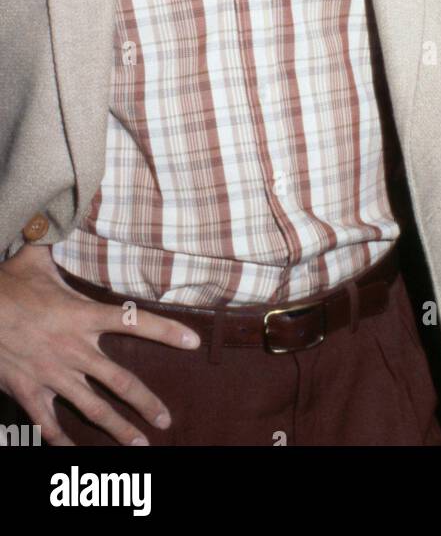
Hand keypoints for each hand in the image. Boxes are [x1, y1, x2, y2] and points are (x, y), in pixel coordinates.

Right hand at [0, 243, 199, 445]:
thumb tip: (55, 215)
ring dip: (118, 429)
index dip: (167, 331)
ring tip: (140, 445)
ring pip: (93, 409)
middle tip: (166, 420)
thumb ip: (52, 240)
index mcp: (83, 316)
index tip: (193, 342)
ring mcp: (53, 375)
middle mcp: (75, 350)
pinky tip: (75, 454)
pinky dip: (63, 441)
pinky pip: (50, 424)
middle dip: (147, 404)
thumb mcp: (34, 260)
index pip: (134, 321)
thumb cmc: (7, 286)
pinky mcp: (30, 392)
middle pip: (121, 382)